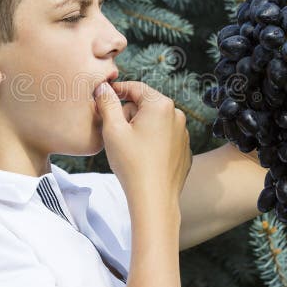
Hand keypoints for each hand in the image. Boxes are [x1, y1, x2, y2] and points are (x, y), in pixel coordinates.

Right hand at [93, 80, 191, 208]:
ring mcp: (183, 133)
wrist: (154, 199)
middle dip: (129, 113)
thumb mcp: (113, 129)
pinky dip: (152, 142)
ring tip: (129, 149)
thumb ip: (107, 102)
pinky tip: (142, 158)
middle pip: (146, 104)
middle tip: (117, 133)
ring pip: (155, 121)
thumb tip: (103, 86)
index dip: (117, 90)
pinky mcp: (184, 150)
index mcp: (160, 105)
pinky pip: (164, 138)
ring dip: (140, 128)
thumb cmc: (132, 163)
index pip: (136, 87)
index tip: (103, 97)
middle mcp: (177, 115)